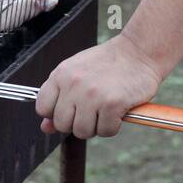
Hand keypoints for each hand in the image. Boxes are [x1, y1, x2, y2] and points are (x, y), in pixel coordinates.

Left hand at [36, 35, 162, 139]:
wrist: (139, 51)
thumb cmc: (108, 63)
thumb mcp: (77, 73)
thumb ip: (59, 98)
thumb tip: (46, 128)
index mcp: (61, 74)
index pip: (42, 108)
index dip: (56, 113)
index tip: (71, 109)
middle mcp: (73, 84)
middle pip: (62, 124)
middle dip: (77, 123)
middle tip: (92, 110)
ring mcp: (92, 95)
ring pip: (82, 132)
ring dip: (96, 126)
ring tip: (105, 110)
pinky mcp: (112, 104)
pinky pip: (105, 132)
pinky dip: (113, 126)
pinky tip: (118, 111)